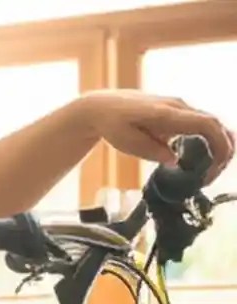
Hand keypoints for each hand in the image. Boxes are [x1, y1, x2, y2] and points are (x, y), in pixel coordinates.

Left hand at [75, 90, 234, 183]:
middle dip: (222, 150)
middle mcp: (179, 106)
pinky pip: (202, 125)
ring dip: (217, 146)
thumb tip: (175, 161)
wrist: (102, 107)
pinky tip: (203, 160)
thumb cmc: (112, 125)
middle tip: (211, 176)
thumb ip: (151, 151)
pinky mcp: (179, 113)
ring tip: (208, 171)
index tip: (215, 166)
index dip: (219, 144)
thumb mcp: (126, 143)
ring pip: (211, 125)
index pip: (206, 124)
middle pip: (215, 125)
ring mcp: (181, 107)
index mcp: (167, 113)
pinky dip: (208, 141)